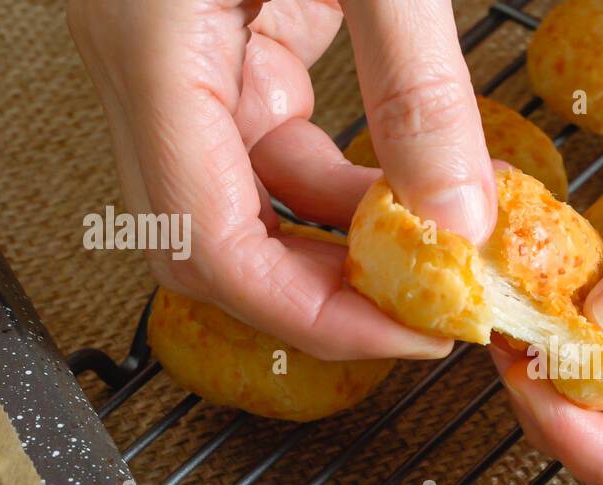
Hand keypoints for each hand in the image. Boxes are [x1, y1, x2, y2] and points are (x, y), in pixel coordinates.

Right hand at [67, 0, 495, 360]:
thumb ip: (414, 80)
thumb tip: (454, 213)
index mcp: (148, 42)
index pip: (205, 243)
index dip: (309, 316)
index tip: (407, 334)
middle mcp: (147, 62)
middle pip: (216, 240)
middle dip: (325, 293)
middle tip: (427, 309)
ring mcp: (181, 53)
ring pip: (251, 196)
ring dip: (344, 236)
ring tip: (436, 249)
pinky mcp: (226, 32)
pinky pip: (275, 139)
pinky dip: (344, 178)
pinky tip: (408, 180)